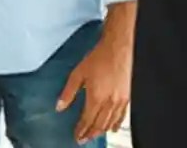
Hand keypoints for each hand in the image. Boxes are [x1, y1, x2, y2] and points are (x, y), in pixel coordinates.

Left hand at [56, 27, 132, 143]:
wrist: (119, 48)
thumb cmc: (99, 57)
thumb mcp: (78, 73)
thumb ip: (68, 92)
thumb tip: (59, 106)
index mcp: (96, 97)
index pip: (87, 120)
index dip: (81, 130)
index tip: (76, 136)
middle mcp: (109, 102)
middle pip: (99, 125)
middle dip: (90, 133)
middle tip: (83, 139)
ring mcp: (120, 101)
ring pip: (110, 123)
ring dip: (101, 131)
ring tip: (94, 135)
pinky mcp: (127, 97)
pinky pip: (122, 116)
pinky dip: (116, 124)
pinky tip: (113, 128)